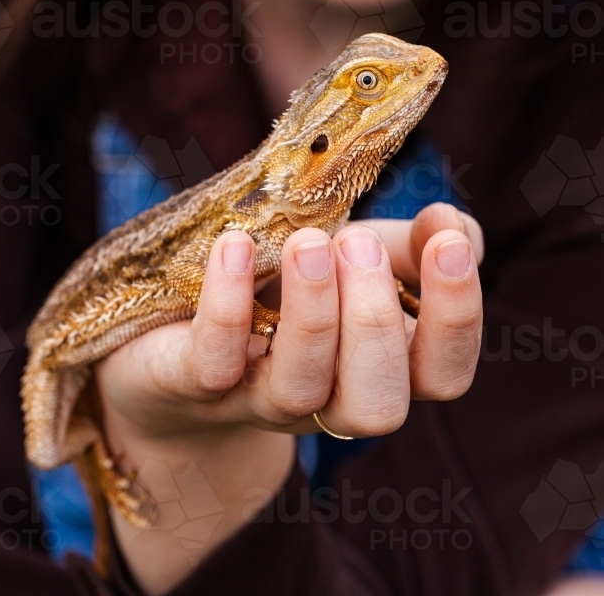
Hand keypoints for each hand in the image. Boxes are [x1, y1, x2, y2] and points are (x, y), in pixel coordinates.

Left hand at [95, 203, 482, 593]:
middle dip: (375, 323)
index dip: (456, 318)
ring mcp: (256, 399)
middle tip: (357, 243)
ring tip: (308, 241)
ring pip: (299, 388)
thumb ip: (411, 245)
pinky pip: (213, 361)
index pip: (442, 376)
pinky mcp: (191, 383)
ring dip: (312, 312)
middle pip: (377, 405)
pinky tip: (235, 246)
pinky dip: (228, 304)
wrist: (175, 348)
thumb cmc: (281, 299)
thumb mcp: (352, 262)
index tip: (448, 244)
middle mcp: (324, 399)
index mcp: (378, 370)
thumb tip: (455, 227)